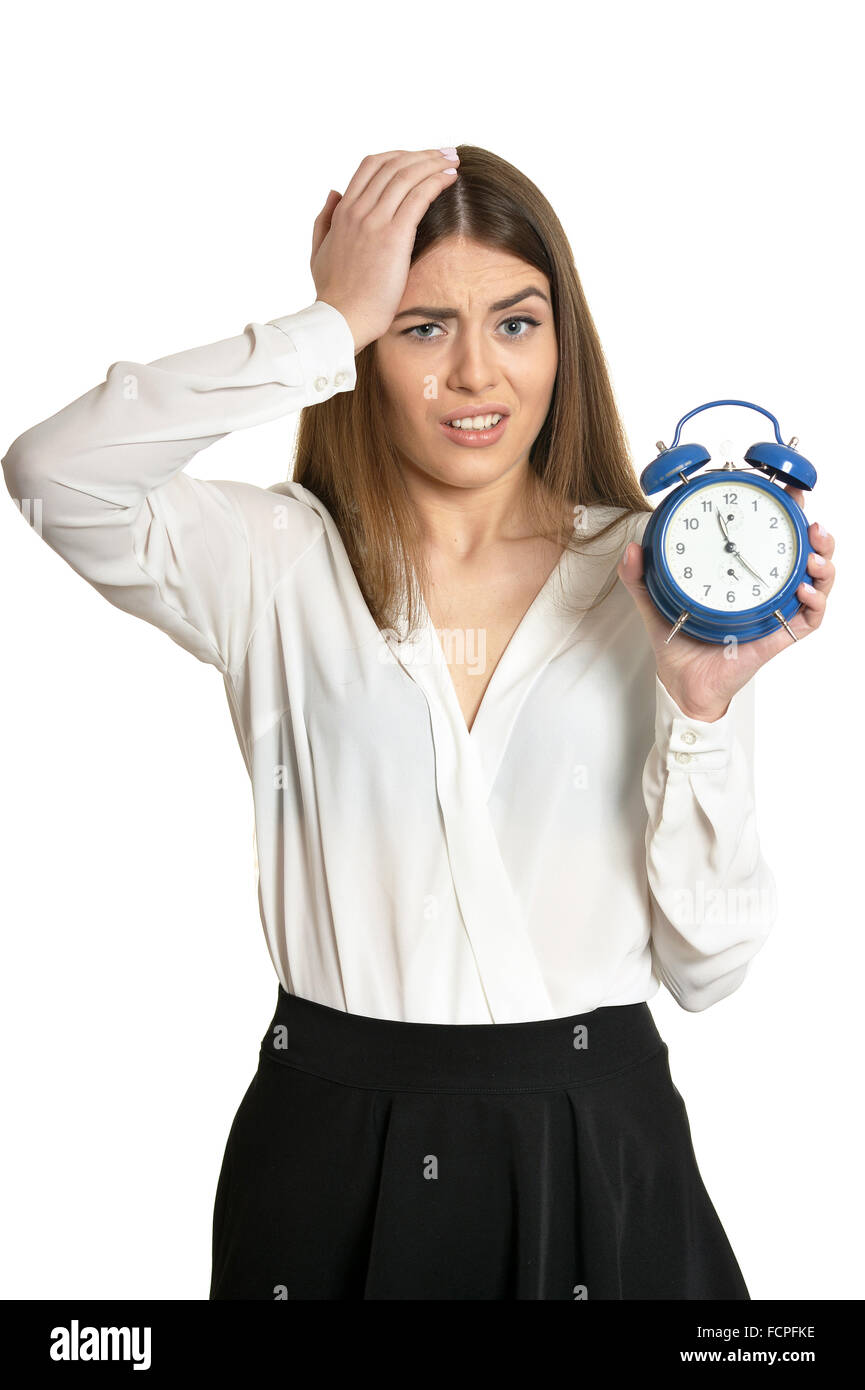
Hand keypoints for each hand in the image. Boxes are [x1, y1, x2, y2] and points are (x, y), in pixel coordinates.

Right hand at [310, 148, 460, 353]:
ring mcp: (374, 221)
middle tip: (444, 153)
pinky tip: (450, 178)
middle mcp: (357, 210)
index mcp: (342, 211)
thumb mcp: (319, 251)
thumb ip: (325, 219)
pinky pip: (418, 196)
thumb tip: (334, 191)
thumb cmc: (333, 294)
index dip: (398, 156)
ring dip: (433, 163)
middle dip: (422, 155)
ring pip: (407, 175)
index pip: (371, 166)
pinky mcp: (393, 237)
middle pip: (393, 164)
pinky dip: (436, 181)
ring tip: (453, 161)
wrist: (341, 319)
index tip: (418, 158)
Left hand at [617, 485, 835, 720]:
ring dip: (823, 563)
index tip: (787, 492)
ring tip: (814, 552)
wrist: (682, 682)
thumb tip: (632, 549)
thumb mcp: (656, 601)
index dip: (786, 515)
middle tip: (810, 520)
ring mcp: (775, 613)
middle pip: (805, 556)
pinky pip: (808, 619)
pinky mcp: (777, 636)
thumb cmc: (678, 642)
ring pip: (817, 583)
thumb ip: (640, 575)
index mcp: (744, 576)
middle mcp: (765, 591)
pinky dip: (815, 602)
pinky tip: (805, 589)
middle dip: (817, 536)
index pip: (772, 540)